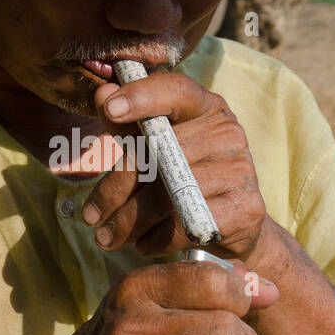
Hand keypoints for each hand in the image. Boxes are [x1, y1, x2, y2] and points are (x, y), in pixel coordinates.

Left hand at [80, 71, 267, 262]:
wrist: (235, 226)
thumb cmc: (185, 179)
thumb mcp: (155, 149)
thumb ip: (128, 125)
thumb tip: (103, 94)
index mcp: (205, 108)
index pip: (175, 91)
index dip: (142, 96)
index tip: (109, 108)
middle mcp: (227, 132)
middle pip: (158, 155)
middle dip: (115, 190)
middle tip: (90, 218)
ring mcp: (240, 170)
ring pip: (165, 197)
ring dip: (127, 222)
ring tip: (106, 237)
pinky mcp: (244, 209)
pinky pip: (184, 227)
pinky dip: (155, 240)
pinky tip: (145, 243)